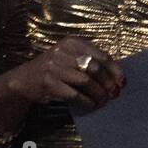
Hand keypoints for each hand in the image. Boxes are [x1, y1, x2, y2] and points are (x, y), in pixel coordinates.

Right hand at [8, 37, 125, 110]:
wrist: (25, 79)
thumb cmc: (53, 69)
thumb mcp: (69, 57)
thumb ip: (90, 61)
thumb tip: (118, 78)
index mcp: (71, 42)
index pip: (100, 55)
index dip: (115, 70)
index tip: (122, 82)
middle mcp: (62, 52)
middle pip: (95, 68)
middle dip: (108, 84)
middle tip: (113, 94)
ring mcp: (54, 67)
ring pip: (86, 81)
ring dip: (99, 94)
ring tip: (103, 101)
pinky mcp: (49, 83)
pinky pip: (75, 94)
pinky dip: (87, 101)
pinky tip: (91, 105)